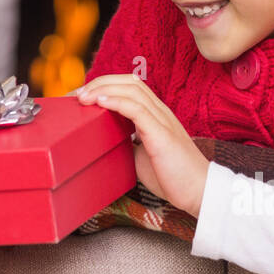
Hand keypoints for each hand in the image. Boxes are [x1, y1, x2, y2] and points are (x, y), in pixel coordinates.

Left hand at [74, 75, 208, 214]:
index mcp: (155, 115)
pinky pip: (138, 109)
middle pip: (128, 81)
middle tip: (74, 96)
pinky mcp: (162, 133)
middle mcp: (160, 111)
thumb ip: (127, 144)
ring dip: (103, 89)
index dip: (103, 86)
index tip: (79, 98)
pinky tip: (100, 102)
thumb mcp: (142, 157)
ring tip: (82, 98)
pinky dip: (116, 102)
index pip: (129, 87)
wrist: (200, 192)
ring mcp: (162, 120)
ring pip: (132, 89)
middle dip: (98, 83)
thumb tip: (103, 143)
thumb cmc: (172, 177)